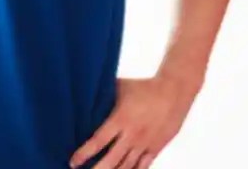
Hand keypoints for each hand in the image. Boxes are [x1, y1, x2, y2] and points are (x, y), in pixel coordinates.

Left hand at [69, 75, 200, 168]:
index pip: (98, 141)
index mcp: (121, 119)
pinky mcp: (156, 148)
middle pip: (111, 161)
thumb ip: (104, 95)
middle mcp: (132, 135)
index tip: (73, 162)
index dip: (84, 154)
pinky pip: (143, 166)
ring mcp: (145, 143)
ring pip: (126, 167)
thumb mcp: (121, 88)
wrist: (174, 91)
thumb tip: (85, 94)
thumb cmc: (144, 87)